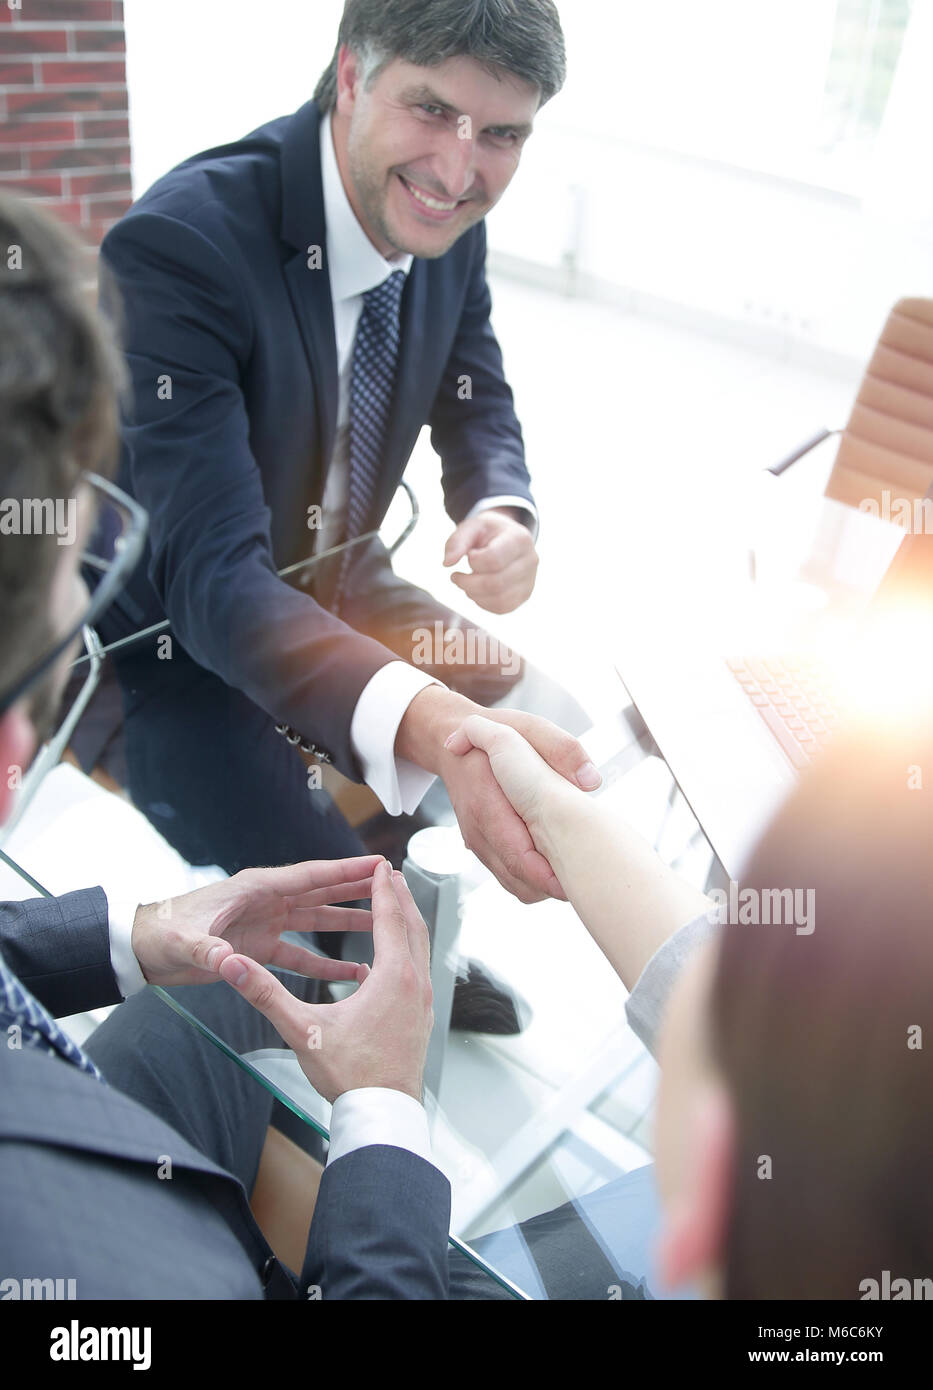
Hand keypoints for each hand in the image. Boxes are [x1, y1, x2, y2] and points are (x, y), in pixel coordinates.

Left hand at [131, 855, 381, 987]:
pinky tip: (348, 973)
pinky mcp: (258, 949)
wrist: (142, 950)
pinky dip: (324, 963)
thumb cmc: (162, 933)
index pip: (310, 876)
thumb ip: (207, 949)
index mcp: (256, 887)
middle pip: (321, 892)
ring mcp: (265, 924)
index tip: (378, 864)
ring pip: (316, 921)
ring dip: (346, 923)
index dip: (346, 870)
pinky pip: (300, 955)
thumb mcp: (185, 941)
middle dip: (357, 888)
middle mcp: (266, 901)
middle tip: (392, 884)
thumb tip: (223, 959)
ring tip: (381, 926)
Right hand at [218, 859, 432, 1103]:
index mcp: (392, 977)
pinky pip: (419, 971)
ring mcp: (424, 1002)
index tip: (381, 864)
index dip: (383, 888)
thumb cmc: (348, 1075)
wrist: (382, 1115)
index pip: (389, 918)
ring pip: (421, 948)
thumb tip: (233, 965)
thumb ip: (265, 994)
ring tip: (394, 908)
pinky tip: (384, 963)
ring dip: (407, 923)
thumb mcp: (303, 1031)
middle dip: (401, 897)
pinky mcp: (422, 1018)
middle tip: (391, 875)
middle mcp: (416, 983)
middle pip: (413, 926)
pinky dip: (407, 952)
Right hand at [396, 687, 600, 904]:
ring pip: (514, 885)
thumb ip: (561, 748)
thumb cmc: (495, 735)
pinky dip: (533, 881)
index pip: (517, 852)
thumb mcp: (529, 727)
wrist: (452, 743)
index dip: (546, 873)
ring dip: (545, 887)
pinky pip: (509, 878)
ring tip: (573, 874)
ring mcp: (477, 842)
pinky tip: (554, 866)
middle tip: (584, 880)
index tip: (574, 877)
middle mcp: (478, 827)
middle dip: (552, 886)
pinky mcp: (482, 849)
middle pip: (517, 877)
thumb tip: (590, 780)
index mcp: (488, 800)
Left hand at [443, 509, 537, 614]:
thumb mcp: (472, 527)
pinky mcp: (524, 596)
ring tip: (465, 583)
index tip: (467, 555)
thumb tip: (447, 563)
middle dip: (468, 583)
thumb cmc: (487, 532)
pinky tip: (475, 591)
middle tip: (455, 576)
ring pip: (499, 599)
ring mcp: (530, 580)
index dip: (473, 561)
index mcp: (520, 538)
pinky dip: (482, 602)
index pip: (493, 559)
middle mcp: (531, 561)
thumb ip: (456, 541)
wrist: (507, 538)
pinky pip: (501, 608)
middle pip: (496, 583)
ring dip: (473, 594)